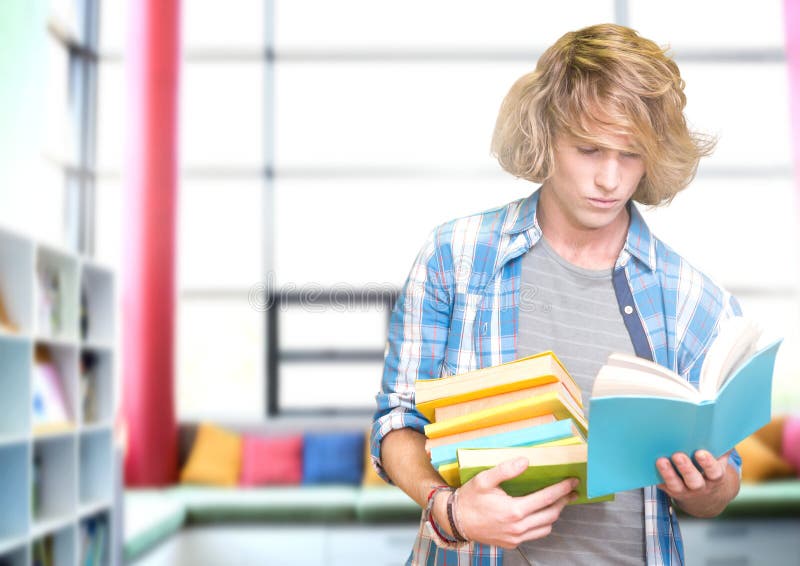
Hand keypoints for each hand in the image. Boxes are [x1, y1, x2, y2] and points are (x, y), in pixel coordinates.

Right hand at [434, 457, 577, 548]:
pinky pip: (536, 535)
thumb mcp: (484, 479)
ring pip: (546, 527)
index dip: (562, 489)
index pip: (547, 498)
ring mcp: (516, 537)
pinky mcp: (512, 543)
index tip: (572, 481)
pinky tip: (541, 514)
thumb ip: (506, 470)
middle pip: (551, 514)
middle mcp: (518, 527)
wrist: (456, 521)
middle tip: (571, 491)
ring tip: (558, 502)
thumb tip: (525, 461)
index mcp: (514, 510)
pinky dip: (543, 524)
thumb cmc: (470, 499)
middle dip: (564, 501)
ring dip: (555, 514)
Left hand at [655, 450, 733, 515]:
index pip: (714, 472)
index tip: (700, 452)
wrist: (707, 497)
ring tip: (661, 460)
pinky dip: (655, 477)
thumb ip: (720, 447)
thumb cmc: (711, 471)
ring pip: (676, 485)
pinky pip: (662, 485)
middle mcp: (700, 487)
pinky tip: (648, 466)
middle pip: (694, 481)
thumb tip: (719, 426)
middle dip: (686, 468)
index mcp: (715, 478)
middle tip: (678, 455)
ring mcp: (685, 491)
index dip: (708, 463)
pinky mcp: (670, 490)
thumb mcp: (720, 462)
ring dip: (668, 473)